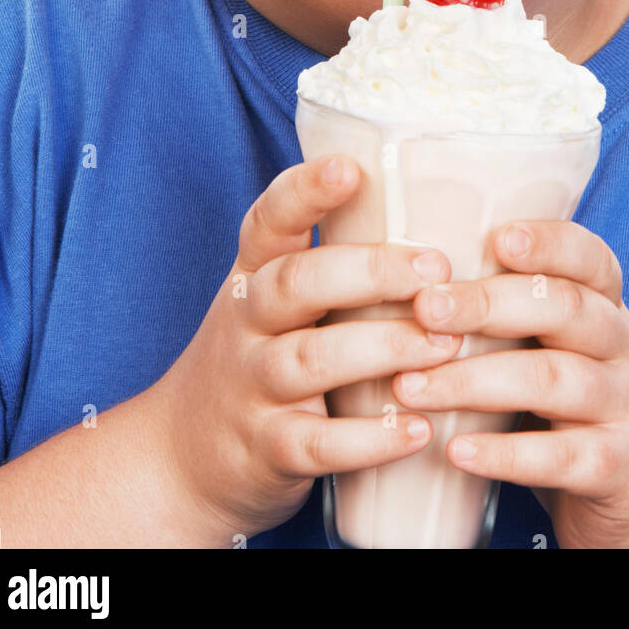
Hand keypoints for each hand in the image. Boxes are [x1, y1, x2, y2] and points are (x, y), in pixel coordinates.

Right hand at [148, 155, 459, 542]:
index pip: (268, 221)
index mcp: (253, 276)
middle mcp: (247, 324)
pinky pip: (318, 444)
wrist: (181, 460)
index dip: (305, 192)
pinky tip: (419, 429)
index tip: (349, 168)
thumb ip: (329, 263)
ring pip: (312, 360)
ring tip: (446, 344)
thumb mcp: (271, 302)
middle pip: (298, 283)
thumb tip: (436, 210)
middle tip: (437, 268)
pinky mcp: (267, 450)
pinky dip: (370, 439)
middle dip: (371, 271)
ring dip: (385, 348)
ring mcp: (252, 388)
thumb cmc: (257, 359)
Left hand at [392, 219, 628, 548]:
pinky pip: (562, 457)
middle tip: (425, 308)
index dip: (550, 243)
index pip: (590, 258)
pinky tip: (457, 450)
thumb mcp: (558, 348)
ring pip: (555, 380)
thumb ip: (510, 312)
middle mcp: (621, 348)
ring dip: (476, 381)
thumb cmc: (576, 407)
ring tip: (413, 388)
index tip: (498, 238)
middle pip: (565, 309)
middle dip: (489, 304)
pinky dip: (507, 454)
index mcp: (604, 308)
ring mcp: (624, 408)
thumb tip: (411, 273)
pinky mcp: (616, 469)